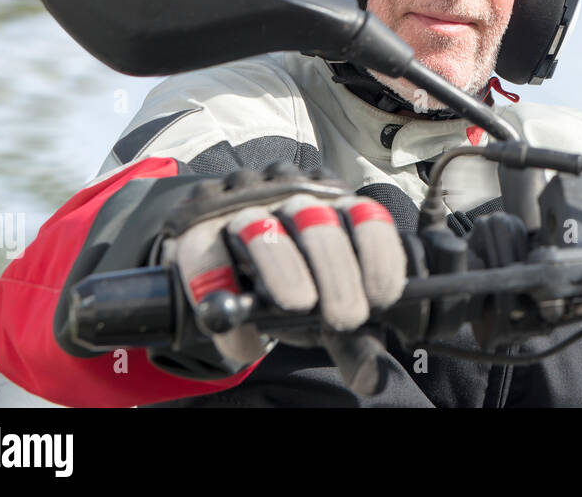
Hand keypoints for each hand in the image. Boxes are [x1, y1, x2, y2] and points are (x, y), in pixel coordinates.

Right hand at [159, 173, 406, 372]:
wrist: (222, 271)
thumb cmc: (288, 285)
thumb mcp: (322, 311)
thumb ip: (351, 341)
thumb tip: (374, 380)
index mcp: (334, 211)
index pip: (363, 216)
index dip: (377, 252)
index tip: (384, 295)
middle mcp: (290, 201)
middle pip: (316, 223)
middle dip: (336, 271)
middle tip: (347, 316)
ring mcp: (241, 212)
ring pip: (263, 228)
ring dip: (285, 268)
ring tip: (300, 304)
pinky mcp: (197, 233)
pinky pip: (208, 258)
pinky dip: (223, 296)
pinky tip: (242, 341)